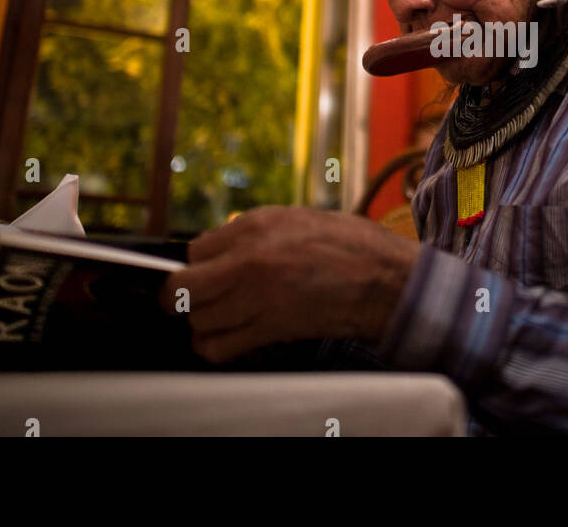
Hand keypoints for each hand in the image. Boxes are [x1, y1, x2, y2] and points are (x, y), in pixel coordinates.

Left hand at [163, 206, 420, 363]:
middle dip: (182, 297)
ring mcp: (257, 296)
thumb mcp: (297, 219)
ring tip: (221, 321)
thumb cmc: (351, 246)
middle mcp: (248, 259)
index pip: (194, 250)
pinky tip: (229, 340)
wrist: (386, 279)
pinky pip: (219, 347)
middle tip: (194, 301)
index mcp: (255, 226)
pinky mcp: (270, 328)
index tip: (208, 274)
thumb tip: (221, 250)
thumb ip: (255, 232)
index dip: (199, 265)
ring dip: (204, 324)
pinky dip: (216, 348)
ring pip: (197, 321)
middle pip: (181, 287)